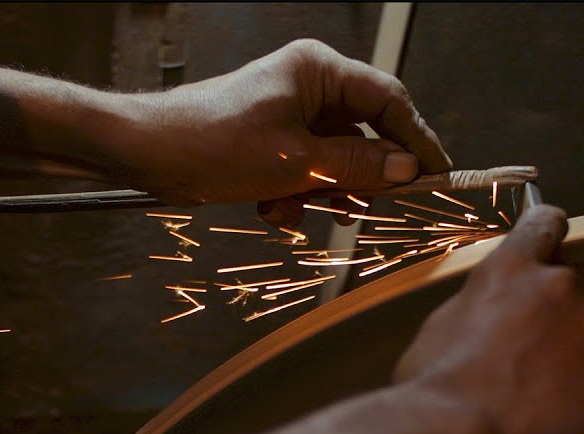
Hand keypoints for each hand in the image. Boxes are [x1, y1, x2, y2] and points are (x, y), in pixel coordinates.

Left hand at [124, 39, 451, 225]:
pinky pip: (305, 171)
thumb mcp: (297, 162)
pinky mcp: (271, 142)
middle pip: (364, 134)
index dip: (416, 141)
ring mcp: (289, 114)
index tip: (436, 176)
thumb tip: (407, 170)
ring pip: (334, 161)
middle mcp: (309, 87)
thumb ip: (358, 166)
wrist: (147, 155)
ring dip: (324, 193)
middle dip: (360, 177)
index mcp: (319, 72)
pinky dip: (296, 196)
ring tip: (304, 211)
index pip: (390, 100)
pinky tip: (273, 209)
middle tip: (359, 207)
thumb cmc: (213, 143)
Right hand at [394, 205, 583, 433]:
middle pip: (566, 300)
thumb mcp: (441, 328)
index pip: (543, 225)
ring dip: (571, 367)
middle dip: (550, 329)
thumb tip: (490, 323)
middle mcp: (560, 285)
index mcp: (510, 269)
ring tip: (537, 409)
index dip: (548, 234)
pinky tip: (556, 427)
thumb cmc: (433, 384)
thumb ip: (479, 310)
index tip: (553, 243)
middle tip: (523, 371)